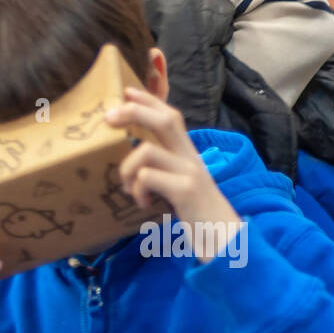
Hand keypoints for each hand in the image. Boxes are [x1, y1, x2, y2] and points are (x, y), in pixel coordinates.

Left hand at [105, 87, 242, 259]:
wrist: (225, 240)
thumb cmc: (198, 215)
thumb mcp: (182, 185)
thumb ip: (165, 169)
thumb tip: (134, 160)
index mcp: (188, 154)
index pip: (171, 115)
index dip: (149, 100)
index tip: (126, 92)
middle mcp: (191, 157)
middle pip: (165, 119)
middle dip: (133, 112)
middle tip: (108, 119)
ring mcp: (190, 172)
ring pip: (147, 150)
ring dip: (127, 169)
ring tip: (128, 188)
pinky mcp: (185, 190)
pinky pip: (147, 177)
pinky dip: (137, 191)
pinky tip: (144, 203)